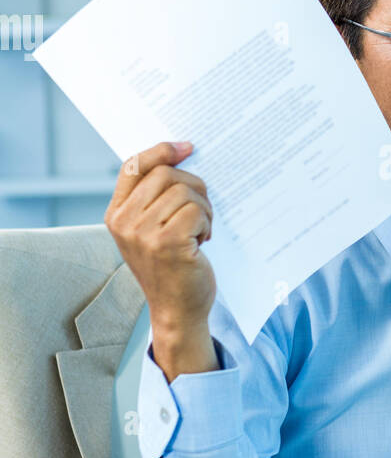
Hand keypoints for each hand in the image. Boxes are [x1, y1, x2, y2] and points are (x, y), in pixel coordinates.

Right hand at [105, 140, 217, 377]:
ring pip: (184, 191)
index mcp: (116, 215)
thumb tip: (181, 154)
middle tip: (202, 208)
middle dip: (193, 186)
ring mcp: (144, 233)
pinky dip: (207, 223)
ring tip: (201, 230)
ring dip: (203, 208)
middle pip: (165, 174)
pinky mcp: (167, 243)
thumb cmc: (171, 267)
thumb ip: (154, 198)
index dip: (161, 151)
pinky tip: (202, 241)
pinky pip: (196, 210)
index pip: (133, 165)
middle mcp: (124, 222)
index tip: (186, 147)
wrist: (177, 311)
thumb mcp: (151, 230)